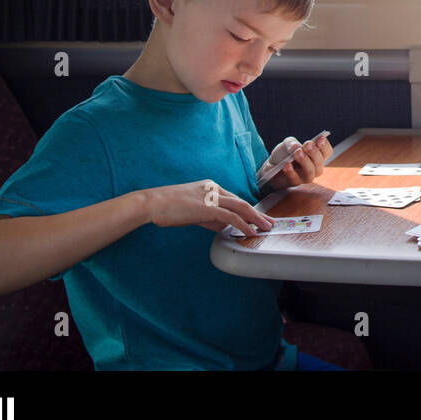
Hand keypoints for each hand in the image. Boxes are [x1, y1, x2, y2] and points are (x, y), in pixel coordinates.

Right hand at [141, 179, 273, 234]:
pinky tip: (249, 232)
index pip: (234, 199)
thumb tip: (224, 228)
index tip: (257, 218)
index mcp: (210, 187)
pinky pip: (231, 217)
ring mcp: (211, 197)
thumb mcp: (193, 212)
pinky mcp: (208, 207)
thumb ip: (210, 218)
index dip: (248, 210)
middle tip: (269, 223)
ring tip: (265, 228)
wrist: (152, 203)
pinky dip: (243, 224)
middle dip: (257, 214)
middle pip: (241, 202)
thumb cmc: (168, 208)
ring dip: (255, 219)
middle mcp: (214, 189)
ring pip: (241, 207)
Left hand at [266, 131, 332, 189]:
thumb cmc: (285, 154)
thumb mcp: (288, 144)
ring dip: (304, 161)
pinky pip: (295, 178)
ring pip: (310, 172)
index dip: (325, 146)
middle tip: (307, 144)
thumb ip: (291, 143)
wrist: (272, 166)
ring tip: (297, 152)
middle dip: (314, 152)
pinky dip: (291, 171)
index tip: (320, 138)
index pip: (327, 152)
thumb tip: (296, 147)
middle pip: (319, 162)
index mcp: (317, 156)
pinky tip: (286, 164)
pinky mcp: (295, 183)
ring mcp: (306, 177)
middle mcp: (315, 168)